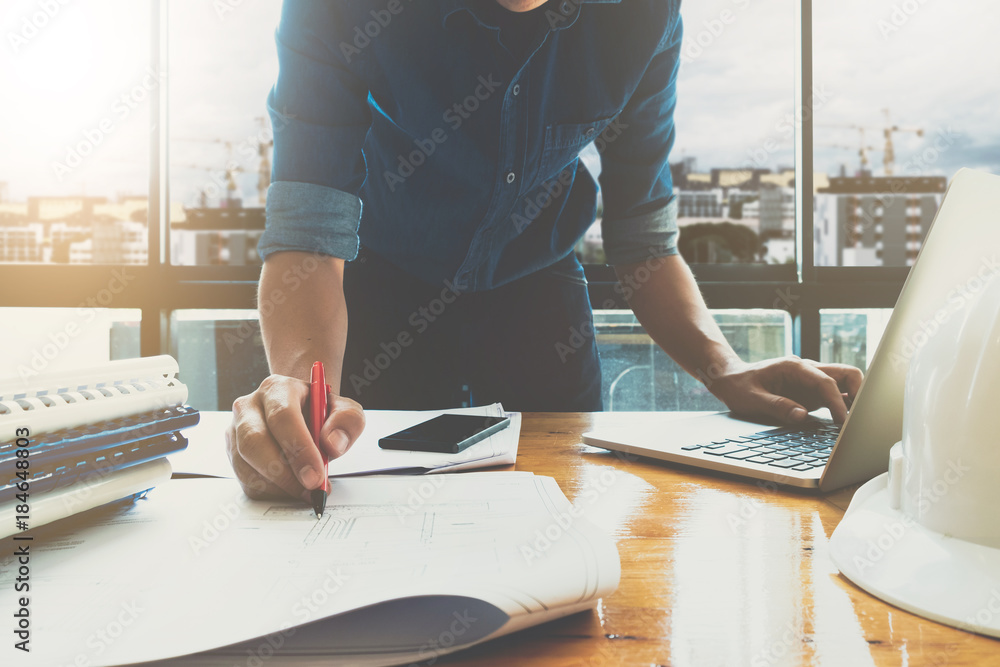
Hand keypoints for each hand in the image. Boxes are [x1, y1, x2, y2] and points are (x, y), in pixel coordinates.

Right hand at [226, 375, 365, 500]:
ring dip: (278, 485)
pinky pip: (245, 479)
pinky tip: (291, 488)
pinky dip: (270, 491)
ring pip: (246, 465)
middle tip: (310, 488)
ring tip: (305, 490)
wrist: (302, 415)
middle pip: (254, 442)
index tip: (316, 475)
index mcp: (277, 389)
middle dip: (284, 473)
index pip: (282, 416)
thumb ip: (347, 421)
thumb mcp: (345, 410)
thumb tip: (332, 444)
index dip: (299, 448)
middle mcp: (249, 406)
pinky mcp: (232, 453)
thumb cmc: (320, 412)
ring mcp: (235, 430)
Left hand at [708, 356, 862, 423]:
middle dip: (858, 393)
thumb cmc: (738, 386)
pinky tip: (843, 424)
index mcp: (794, 367)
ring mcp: (811, 381)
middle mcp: (807, 371)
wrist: (730, 379)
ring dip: (853, 401)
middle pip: (846, 374)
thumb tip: (802, 416)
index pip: (826, 381)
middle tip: (857, 419)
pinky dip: (843, 407)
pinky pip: (835, 396)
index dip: (838, 402)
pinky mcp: (811, 393)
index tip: (843, 421)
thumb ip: (777, 406)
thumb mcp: (752, 399)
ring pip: (844, 384)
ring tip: (855, 424)